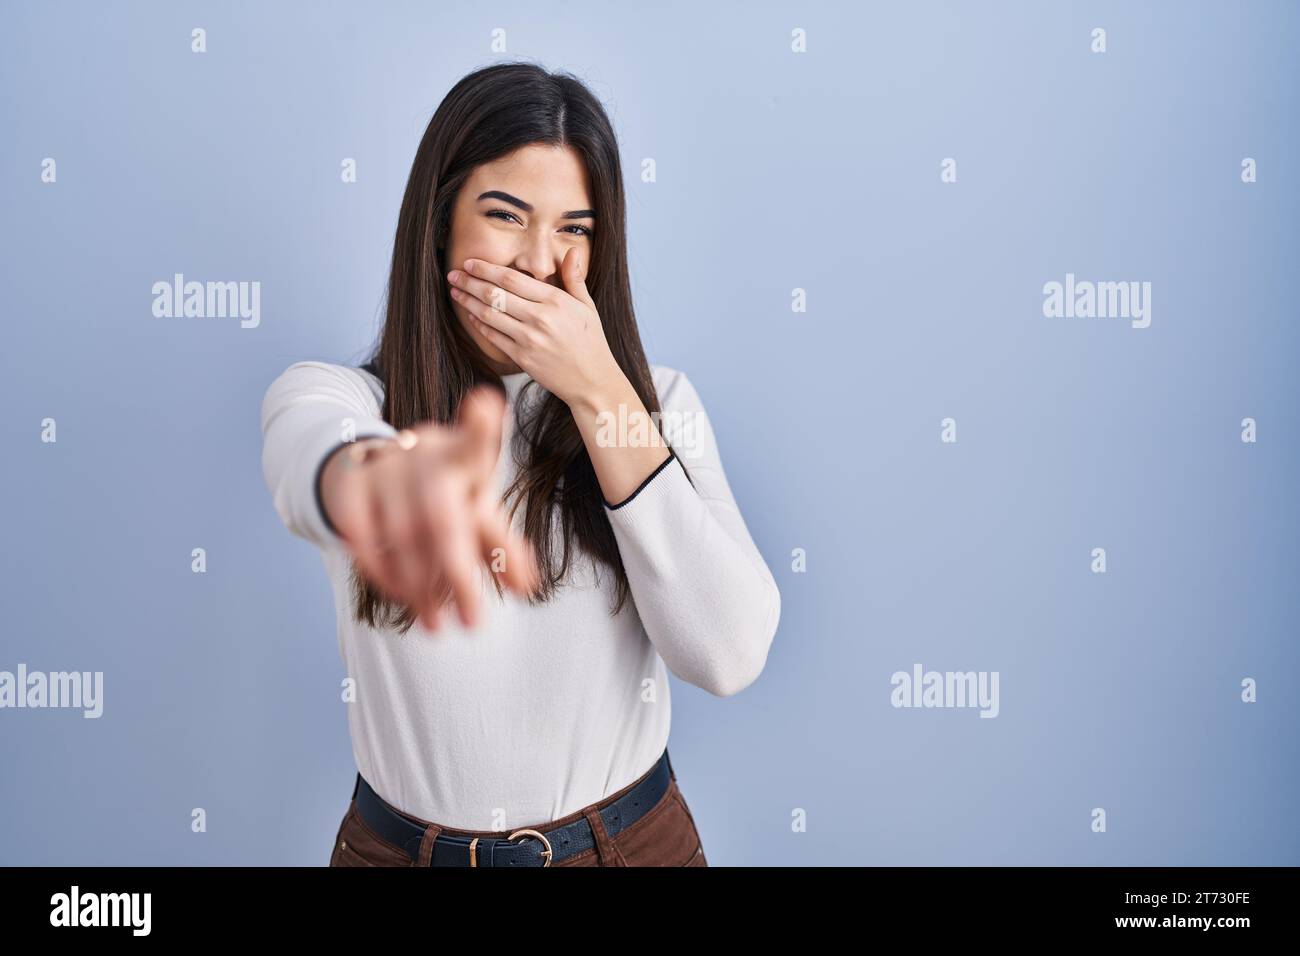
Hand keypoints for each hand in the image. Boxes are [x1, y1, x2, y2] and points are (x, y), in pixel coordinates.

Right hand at [321, 385, 539, 631]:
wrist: (378, 466)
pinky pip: (361, 537)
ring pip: (401, 534)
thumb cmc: (444, 491)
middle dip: (457, 574)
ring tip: (435, 620)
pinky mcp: (349, 484)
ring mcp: (383, 467)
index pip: (474, 443)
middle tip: (472, 625)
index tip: (486, 404)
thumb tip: (529, 589)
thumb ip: (503, 546)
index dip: (480, 427)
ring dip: (420, 586)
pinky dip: (381, 572)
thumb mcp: (476, 510)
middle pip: (440, 515)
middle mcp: (423, 454)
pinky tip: (399, 594)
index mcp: (462, 456)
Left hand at [446, 248, 622, 406]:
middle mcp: (540, 318)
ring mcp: (530, 339)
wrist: (593, 381)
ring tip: (455, 292)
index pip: (511, 279)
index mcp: (555, 301)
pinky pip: (494, 337)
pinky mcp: (523, 358)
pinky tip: (471, 315)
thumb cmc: (590, 342)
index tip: (470, 263)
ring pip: (490, 314)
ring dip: (468, 301)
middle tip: (453, 274)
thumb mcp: (587, 306)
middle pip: (495, 294)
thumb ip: (574, 278)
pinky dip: (480, 325)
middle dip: (470, 282)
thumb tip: (572, 250)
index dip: (486, 269)